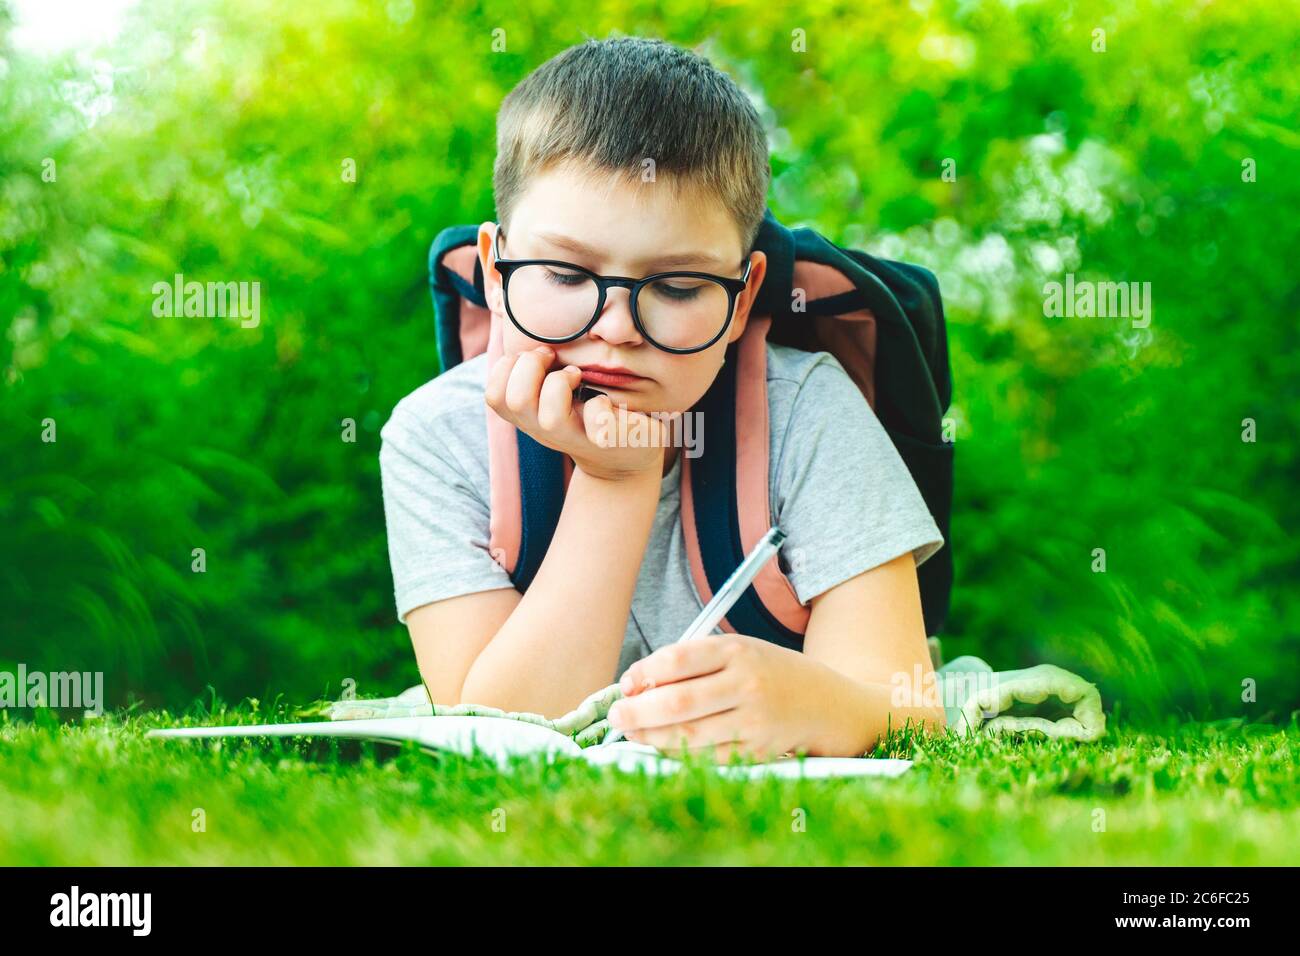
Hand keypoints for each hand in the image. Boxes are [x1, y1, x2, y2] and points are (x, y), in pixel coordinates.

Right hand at [485, 345, 677, 482]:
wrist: (629, 453)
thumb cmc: (590, 414)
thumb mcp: (557, 395)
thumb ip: (538, 374)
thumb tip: (529, 340)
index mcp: (530, 417)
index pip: (494, 396)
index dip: (507, 367)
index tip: (536, 358)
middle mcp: (546, 430)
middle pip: (515, 400)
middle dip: (531, 365)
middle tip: (553, 359)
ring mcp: (576, 438)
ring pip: (550, 416)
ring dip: (562, 382)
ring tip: (577, 376)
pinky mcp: (607, 441)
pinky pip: (597, 421)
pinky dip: (600, 404)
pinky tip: (605, 402)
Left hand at [607, 634, 819, 761]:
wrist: (827, 703)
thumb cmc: (768, 674)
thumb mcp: (736, 652)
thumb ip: (690, 663)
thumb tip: (635, 685)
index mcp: (737, 650)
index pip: (677, 659)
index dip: (643, 674)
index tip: (626, 684)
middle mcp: (747, 684)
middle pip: (677, 701)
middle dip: (637, 712)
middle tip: (616, 716)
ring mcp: (754, 721)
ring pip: (688, 735)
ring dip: (651, 736)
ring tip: (632, 732)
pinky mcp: (758, 752)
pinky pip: (706, 757)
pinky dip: (677, 754)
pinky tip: (662, 746)